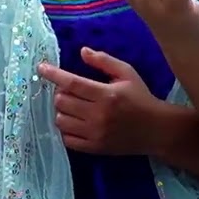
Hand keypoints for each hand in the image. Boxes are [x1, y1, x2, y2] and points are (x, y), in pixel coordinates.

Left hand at [38, 48, 166, 155]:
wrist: (158, 130)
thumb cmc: (141, 98)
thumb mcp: (127, 73)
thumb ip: (104, 61)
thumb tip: (82, 51)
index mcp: (106, 94)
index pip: (72, 83)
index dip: (53, 74)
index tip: (41, 67)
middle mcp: (98, 115)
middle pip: (62, 102)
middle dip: (60, 93)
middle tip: (68, 91)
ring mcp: (95, 134)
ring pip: (61, 120)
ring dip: (61, 111)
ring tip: (72, 106)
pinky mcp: (95, 148)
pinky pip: (67, 139)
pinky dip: (66, 129)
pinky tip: (74, 122)